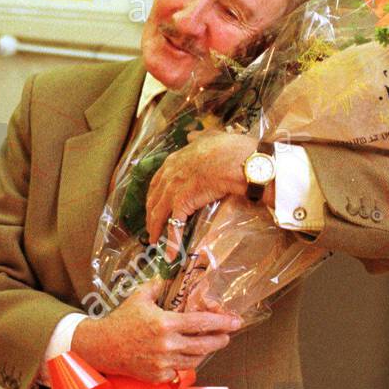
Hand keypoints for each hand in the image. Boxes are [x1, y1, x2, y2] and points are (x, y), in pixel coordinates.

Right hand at [70, 278, 240, 383]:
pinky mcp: (158, 376)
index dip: (221, 322)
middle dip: (220, 340)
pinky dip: (186, 363)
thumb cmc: (121, 320)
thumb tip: (168, 275)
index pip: (201, 322)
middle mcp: (167, 345)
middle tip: (227, 335)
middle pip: (204, 345)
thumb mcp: (139, 297)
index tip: (236, 321)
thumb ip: (157, 285)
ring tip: (209, 344)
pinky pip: (179, 370)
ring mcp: (163, 363)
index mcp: (165, 323)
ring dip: (205, 352)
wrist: (102, 347)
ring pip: (194, 360)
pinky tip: (188, 356)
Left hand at [146, 128, 256, 259]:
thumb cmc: (230, 148)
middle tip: (150, 225)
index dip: (155, 193)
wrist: (239, 161)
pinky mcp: (182, 203)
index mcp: (176, 159)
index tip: (154, 202)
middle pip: (154, 197)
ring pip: (159, 213)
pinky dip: (171, 241)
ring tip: (154, 241)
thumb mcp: (211, 136)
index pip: (159, 179)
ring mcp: (174, 188)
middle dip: (150, 213)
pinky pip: (174, 225)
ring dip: (155, 229)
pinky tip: (169, 254)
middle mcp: (170, 173)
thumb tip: (193, 134)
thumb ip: (200, 137)